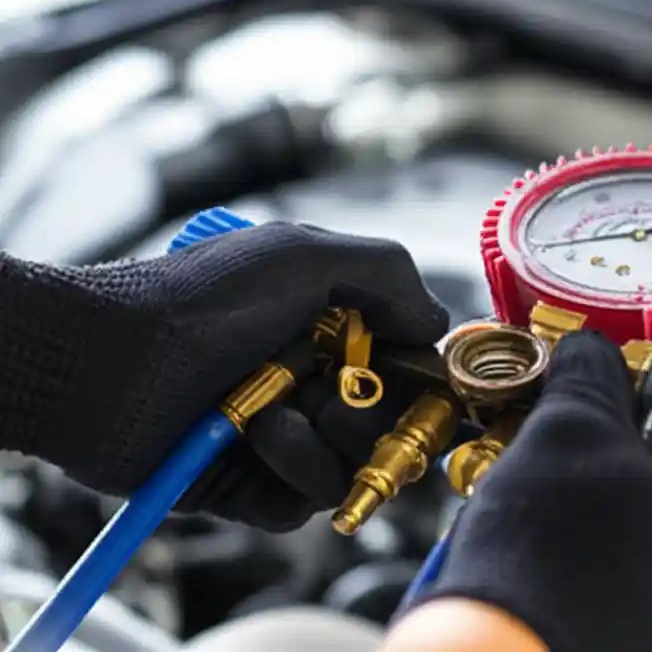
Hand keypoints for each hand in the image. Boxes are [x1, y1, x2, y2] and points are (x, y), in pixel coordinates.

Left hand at [0, 222, 447, 529]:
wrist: (108, 358)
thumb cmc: (199, 298)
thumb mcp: (304, 255)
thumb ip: (390, 273)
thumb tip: (437, 324)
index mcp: (333, 329)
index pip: (410, 365)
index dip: (423, 377)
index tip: (420, 379)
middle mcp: (315, 382)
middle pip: (396, 422)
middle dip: (376, 411)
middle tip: (337, 394)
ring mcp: (286, 436)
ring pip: (356, 465)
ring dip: (326, 439)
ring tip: (274, 413)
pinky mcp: (253, 488)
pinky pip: (308, 502)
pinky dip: (292, 470)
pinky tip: (253, 439)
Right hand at [419, 332, 651, 651]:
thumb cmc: (548, 562)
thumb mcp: (569, 431)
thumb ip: (592, 377)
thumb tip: (592, 354)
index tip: (637, 382)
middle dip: (635, 453)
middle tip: (584, 435)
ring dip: (612, 507)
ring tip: (553, 495)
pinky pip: (636, 588)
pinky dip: (600, 560)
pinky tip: (551, 548)